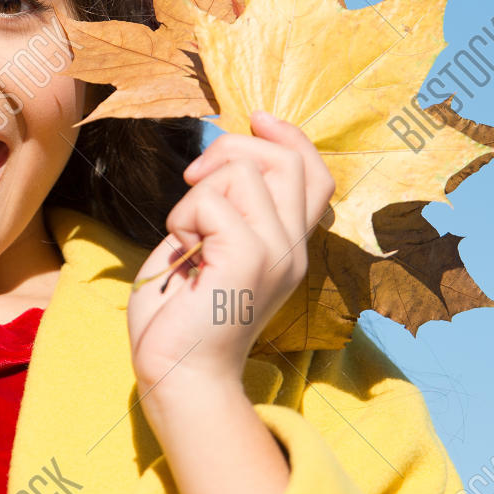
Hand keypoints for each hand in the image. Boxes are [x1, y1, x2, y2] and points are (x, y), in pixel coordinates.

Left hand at [126, 111, 334, 394]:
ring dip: (195, 196)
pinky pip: (212, 201)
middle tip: (193, 179)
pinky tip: (182, 255)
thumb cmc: (179, 318)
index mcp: (287, 246)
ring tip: (186, 239)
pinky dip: (184, 219)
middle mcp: (292, 248)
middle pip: (284, 160)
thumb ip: (223, 210)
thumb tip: (218, 163)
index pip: (314, 174)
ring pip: (241, 173)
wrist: (178, 374)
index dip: (289, 138)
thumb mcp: (206, 250)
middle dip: (230, 149)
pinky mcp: (250, 258)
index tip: (257, 118)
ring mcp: (277, 252)